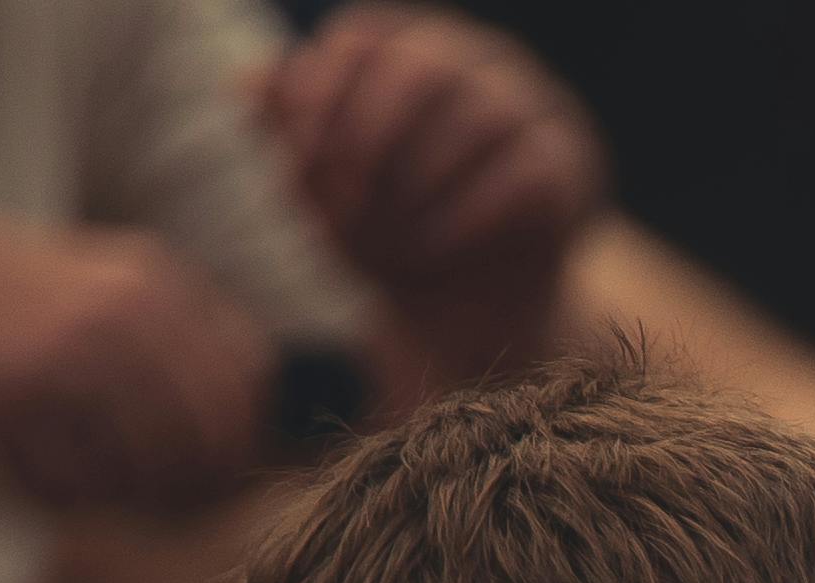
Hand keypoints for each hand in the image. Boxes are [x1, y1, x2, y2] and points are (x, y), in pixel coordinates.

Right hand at [0, 204, 272, 511]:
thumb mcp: (86, 286)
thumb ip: (164, 339)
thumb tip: (240, 442)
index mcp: (155, 277)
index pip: (249, 378)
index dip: (233, 439)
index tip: (196, 471)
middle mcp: (133, 309)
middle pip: (214, 439)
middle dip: (184, 487)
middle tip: (134, 501)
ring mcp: (85, 349)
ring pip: (155, 473)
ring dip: (115, 494)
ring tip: (62, 475)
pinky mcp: (32, 393)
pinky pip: (83, 485)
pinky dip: (56, 494)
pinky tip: (18, 467)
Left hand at [259, 7, 604, 387]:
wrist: (469, 310)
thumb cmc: (387, 230)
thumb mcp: (326, 184)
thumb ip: (291, 130)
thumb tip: (243, 84)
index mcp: (414, 46)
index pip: (363, 41)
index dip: (322, 96)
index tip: (296, 163)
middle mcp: (480, 60)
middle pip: (420, 67)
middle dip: (369, 136)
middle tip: (343, 203)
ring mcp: (534, 107)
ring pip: (478, 117)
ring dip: (417, 186)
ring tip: (384, 242)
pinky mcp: (570, 166)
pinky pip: (521, 175)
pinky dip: (464, 217)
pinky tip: (428, 255)